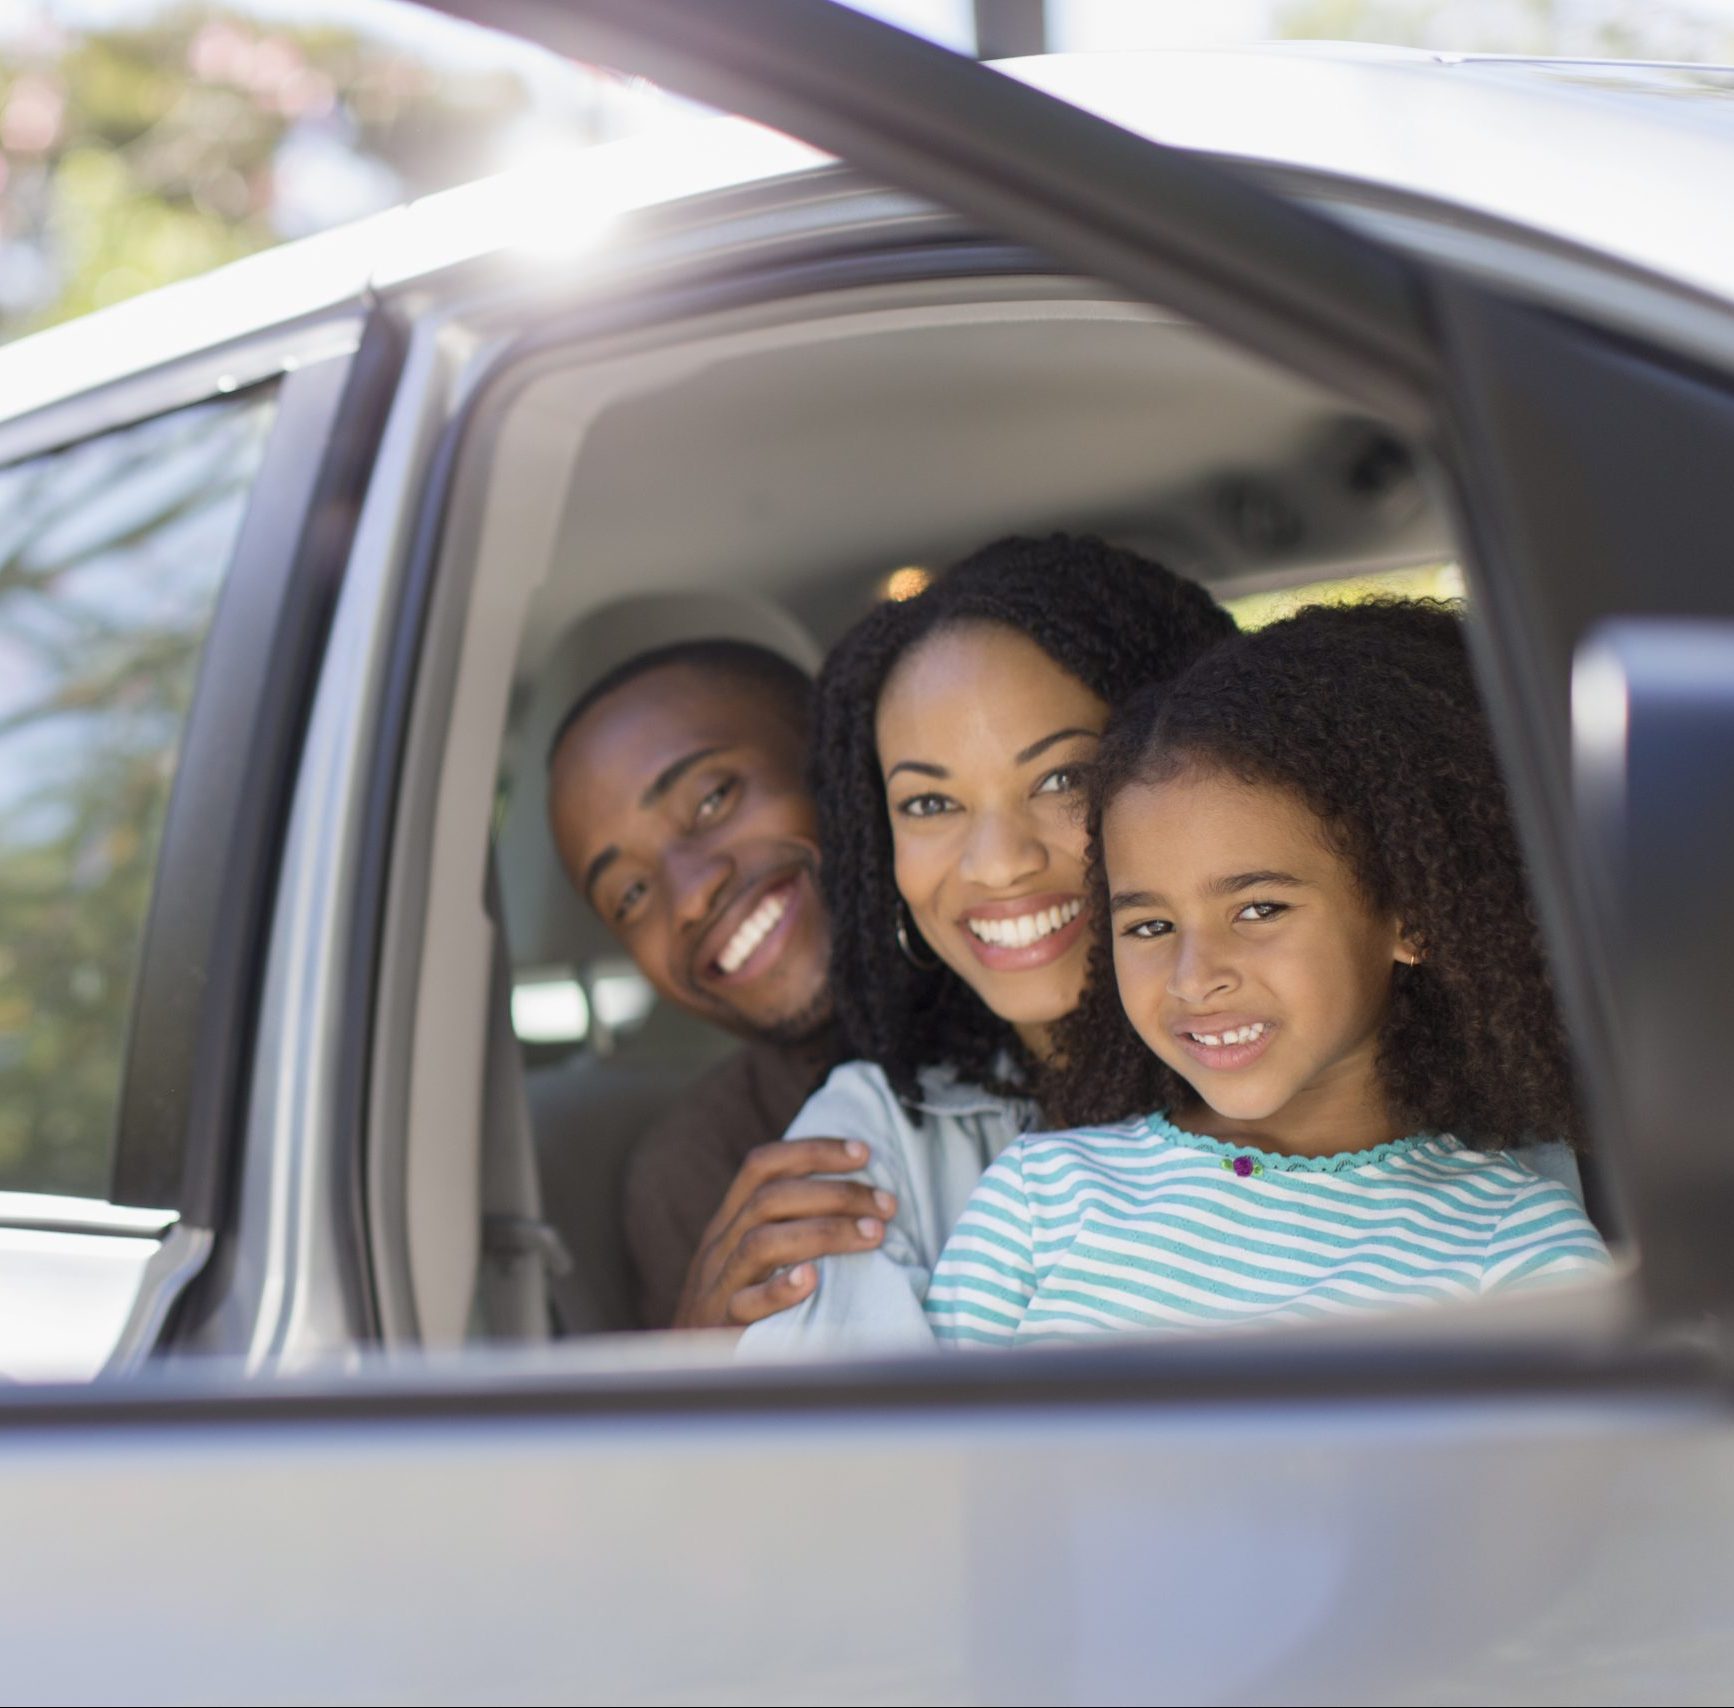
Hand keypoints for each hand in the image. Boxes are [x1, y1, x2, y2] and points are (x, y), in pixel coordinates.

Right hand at [672, 1139, 897, 1329]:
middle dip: (836, 1193)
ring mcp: (719, 1286)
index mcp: (728, 1221)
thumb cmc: (734, 1307)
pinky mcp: (723, 1329)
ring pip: (761, 1243)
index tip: (863, 1152)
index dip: (813, 1150)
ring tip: (872, 1234)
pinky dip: (779, 1290)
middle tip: (885, 1205)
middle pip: (770, 1199)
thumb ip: (784, 1227)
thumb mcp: (747, 1258)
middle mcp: (720, 1246)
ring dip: (823, 1232)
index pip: (763, 1166)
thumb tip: (857, 1200)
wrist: (684, 1372)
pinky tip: (812, 1280)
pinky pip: (746, 1305)